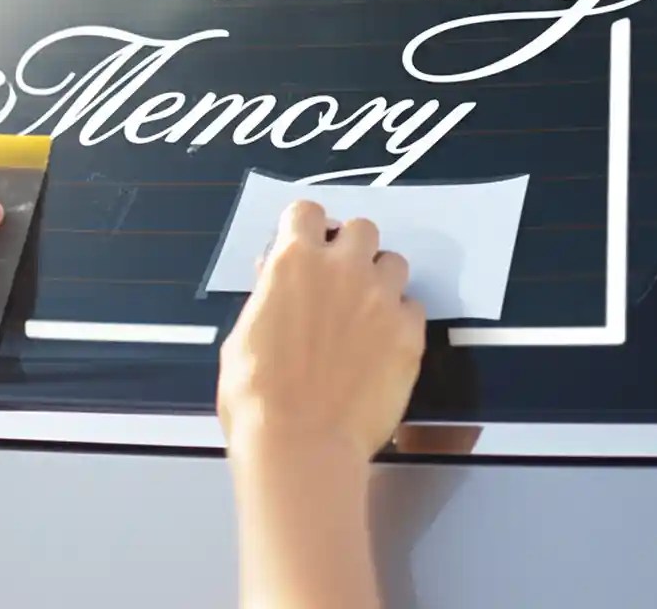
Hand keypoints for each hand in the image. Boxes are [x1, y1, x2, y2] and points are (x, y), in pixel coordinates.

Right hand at [218, 200, 425, 458]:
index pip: (307, 212)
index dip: (306, 228)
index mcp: (293, 262)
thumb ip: (269, 296)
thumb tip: (276, 282)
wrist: (298, 444)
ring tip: (365, 311)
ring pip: (394, 263)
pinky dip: (399, 320)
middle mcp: (342, 269)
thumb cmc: (256, 397)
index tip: (304, 245)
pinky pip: (413, 309)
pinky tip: (381, 345)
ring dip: (380, 279)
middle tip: (338, 278)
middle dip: (350, 248)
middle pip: (361, 228)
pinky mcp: (409, 333)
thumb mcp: (243, 334)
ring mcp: (380, 299)